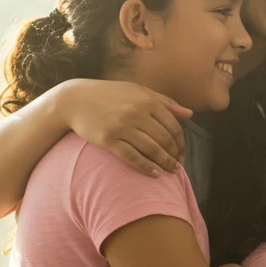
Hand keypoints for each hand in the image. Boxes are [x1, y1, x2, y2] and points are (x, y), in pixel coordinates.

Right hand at [60, 78, 191, 175]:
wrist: (75, 99)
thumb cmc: (110, 95)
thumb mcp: (138, 92)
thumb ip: (165, 102)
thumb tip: (190, 114)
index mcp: (147, 100)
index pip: (172, 125)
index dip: (180, 142)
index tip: (181, 152)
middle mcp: (136, 113)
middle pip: (164, 139)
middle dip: (174, 155)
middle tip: (177, 165)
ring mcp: (121, 127)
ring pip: (151, 150)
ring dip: (164, 163)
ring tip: (170, 172)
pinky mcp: (108, 140)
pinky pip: (132, 157)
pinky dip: (146, 167)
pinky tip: (154, 175)